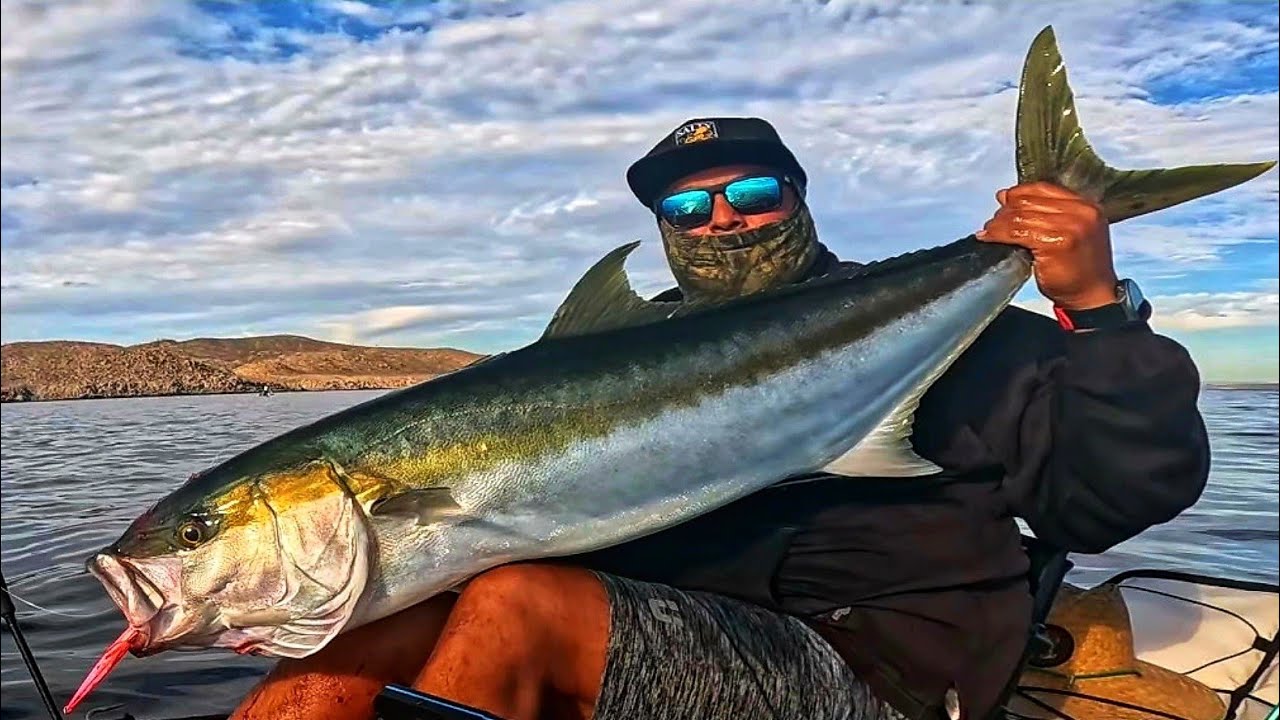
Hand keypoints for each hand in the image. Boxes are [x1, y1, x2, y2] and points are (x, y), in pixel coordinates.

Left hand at [976, 181, 1118, 309]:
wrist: (1093, 296)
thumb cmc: (1079, 269)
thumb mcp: (1070, 233)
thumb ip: (1046, 214)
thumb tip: (1005, 195)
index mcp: (1087, 206)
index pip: (1044, 188)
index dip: (1019, 193)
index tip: (1002, 200)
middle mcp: (1082, 212)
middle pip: (1030, 201)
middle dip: (1006, 210)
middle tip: (992, 223)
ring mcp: (1070, 226)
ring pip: (1020, 216)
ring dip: (998, 224)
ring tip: (988, 232)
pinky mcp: (1056, 242)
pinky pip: (1018, 232)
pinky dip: (998, 234)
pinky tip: (989, 238)